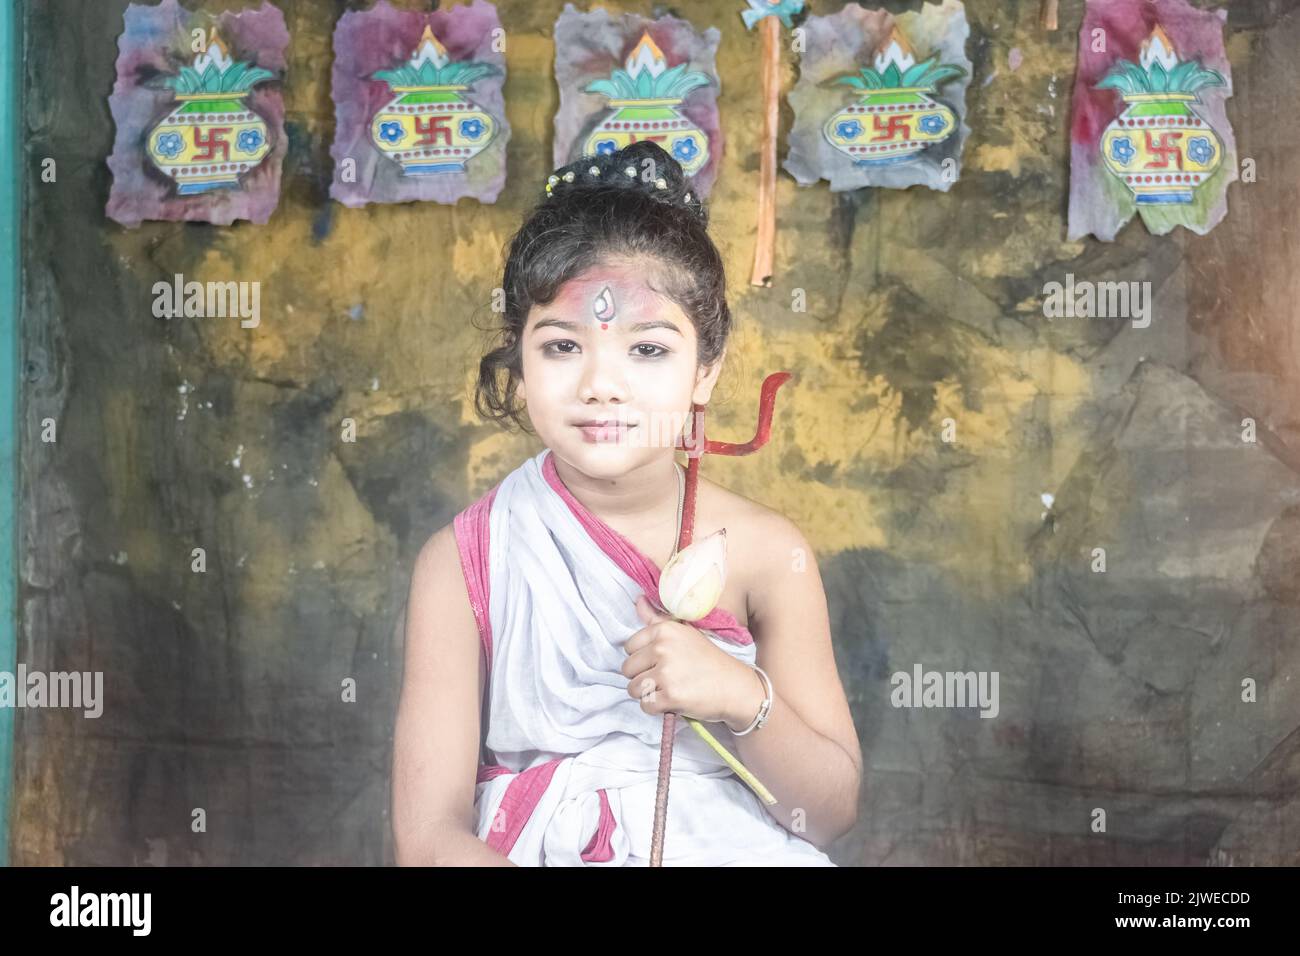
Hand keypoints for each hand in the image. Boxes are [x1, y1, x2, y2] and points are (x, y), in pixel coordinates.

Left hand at [622, 594, 764, 728]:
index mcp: (665, 630)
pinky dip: (656, 708)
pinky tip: (672, 701)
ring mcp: (666, 672)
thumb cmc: (709, 660)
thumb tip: (637, 599)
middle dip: (642, 677)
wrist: (735, 687)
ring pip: (634, 688)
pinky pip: (645, 705)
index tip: (659, 662)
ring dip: (648, 693)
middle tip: (666, 678)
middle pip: (628, 669)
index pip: (629, 647)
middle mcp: (663, 648)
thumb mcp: (685, 633)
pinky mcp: (670, 696)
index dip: (642, 658)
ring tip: (669, 689)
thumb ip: (656, 619)